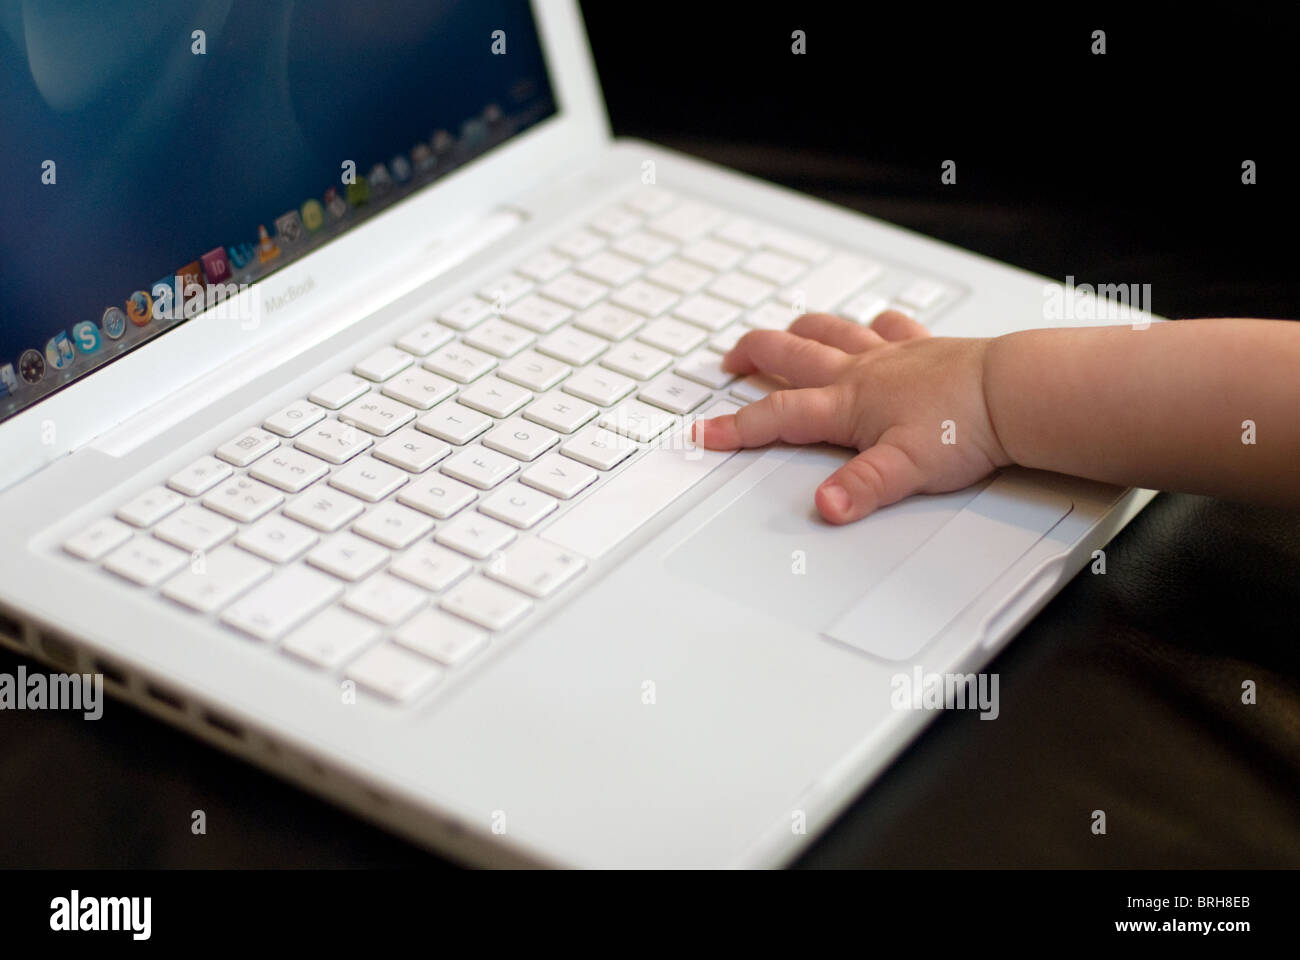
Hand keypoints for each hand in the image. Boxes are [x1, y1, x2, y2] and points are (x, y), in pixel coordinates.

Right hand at [692, 311, 1011, 523]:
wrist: (1012, 391)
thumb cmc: (965, 426)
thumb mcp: (905, 471)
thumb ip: (861, 489)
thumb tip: (826, 508)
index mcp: (847, 404)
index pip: (778, 416)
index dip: (737, 427)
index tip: (705, 432)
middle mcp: (861, 372)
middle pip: (790, 354)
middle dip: (752, 356)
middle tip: (728, 361)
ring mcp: (890, 355)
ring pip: (830, 332)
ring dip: (798, 330)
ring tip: (782, 332)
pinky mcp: (922, 347)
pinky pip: (888, 326)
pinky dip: (872, 324)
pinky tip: (871, 325)